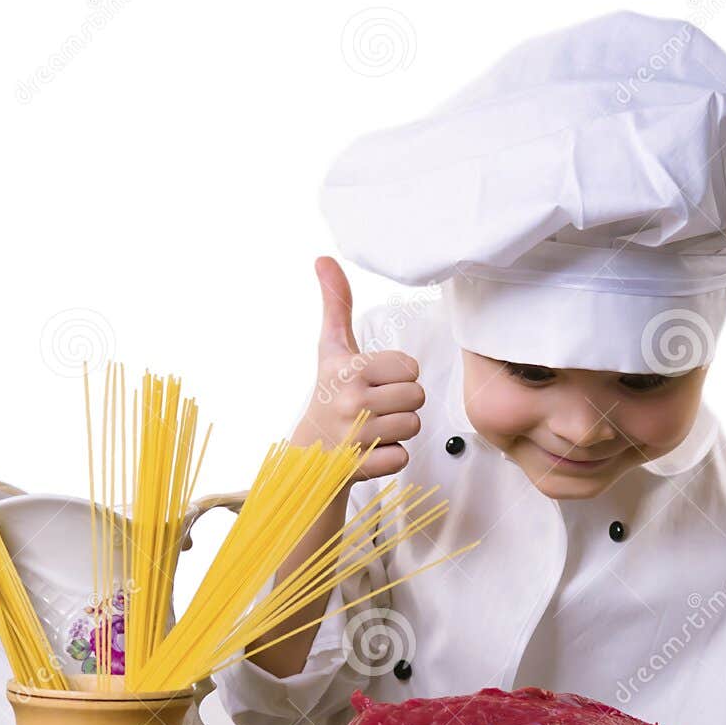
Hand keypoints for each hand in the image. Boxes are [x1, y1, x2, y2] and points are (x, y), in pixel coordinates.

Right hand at [295, 256, 422, 479]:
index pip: (410, 367)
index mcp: (349, 369)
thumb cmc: (328, 393)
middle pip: (417, 397)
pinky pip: (403, 457)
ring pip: (414, 427)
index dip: (398, 376)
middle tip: (375, 408)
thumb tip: (324, 258)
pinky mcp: (363, 467)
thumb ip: (336, 304)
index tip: (373, 383)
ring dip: (398, 430)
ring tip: (372, 427)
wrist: (307, 453)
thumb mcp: (331, 348)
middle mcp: (351, 401)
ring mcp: (356, 437)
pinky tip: (370, 451)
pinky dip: (391, 457)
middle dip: (402, 403)